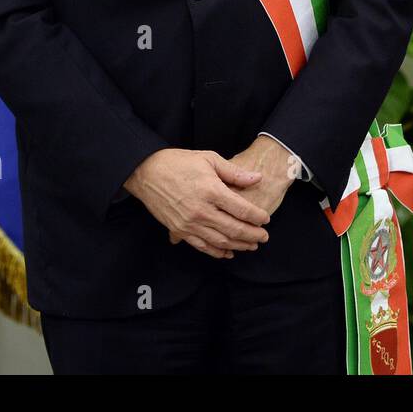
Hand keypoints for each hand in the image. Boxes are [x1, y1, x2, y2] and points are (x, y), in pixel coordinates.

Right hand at [167, 138, 297, 250]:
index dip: (257, 217)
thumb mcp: (209, 159)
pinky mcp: (179, 230)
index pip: (242, 209)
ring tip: (251, 245)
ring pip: (221, 241)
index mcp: (211, 190)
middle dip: (252, 235)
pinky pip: (202, 246)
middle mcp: (201, 210)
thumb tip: (257, 178)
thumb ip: (234, 172)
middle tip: (264, 237)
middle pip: (234, 229)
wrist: (147, 172)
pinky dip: (217, 252)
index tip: (265, 219)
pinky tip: (228, 252)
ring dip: (238, 245)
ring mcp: (189, 223)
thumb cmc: (178, 162)